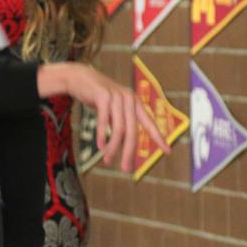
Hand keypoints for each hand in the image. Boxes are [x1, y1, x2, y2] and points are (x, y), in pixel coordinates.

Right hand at [37, 63, 168, 172]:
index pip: (149, 123)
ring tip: (108, 160)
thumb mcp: (112, 107)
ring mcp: (116, 96)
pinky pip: (104, 120)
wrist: (79, 77)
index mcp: (135, 102)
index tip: (167, 152)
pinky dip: (103, 135)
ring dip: (113, 147)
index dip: (158, 138)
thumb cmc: (96, 95)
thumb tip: (121, 142)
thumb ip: (120, 120)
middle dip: (129, 152)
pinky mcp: (103, 96)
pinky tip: (100, 146)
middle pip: (132, 131)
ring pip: (118, 129)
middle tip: (126, 168)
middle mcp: (129, 99)